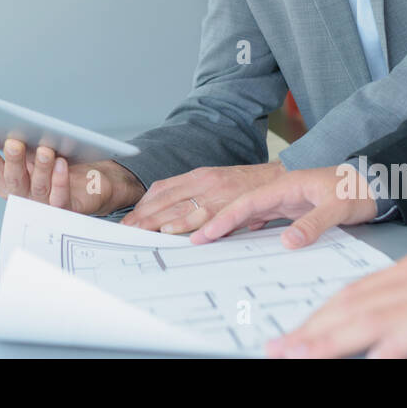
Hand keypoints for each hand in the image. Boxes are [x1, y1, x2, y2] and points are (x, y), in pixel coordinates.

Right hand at [0, 126, 144, 214]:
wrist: (91, 186)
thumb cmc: (57, 168)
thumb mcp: (33, 153)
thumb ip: (16, 144)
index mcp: (10, 180)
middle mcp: (23, 194)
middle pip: (14, 179)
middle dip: (13, 160)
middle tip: (13, 142)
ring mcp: (43, 205)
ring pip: (39, 188)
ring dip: (41, 168)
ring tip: (44, 150)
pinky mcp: (66, 210)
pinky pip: (61, 199)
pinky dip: (60, 182)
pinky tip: (62, 165)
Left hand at [121, 162, 287, 232]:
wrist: (279, 179)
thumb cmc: (249, 186)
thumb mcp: (219, 184)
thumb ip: (199, 196)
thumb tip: (176, 214)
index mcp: (199, 175)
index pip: (162, 188)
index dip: (144, 203)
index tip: (132, 217)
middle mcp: (202, 181)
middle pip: (164, 198)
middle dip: (143, 215)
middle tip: (127, 229)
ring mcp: (213, 192)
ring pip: (177, 207)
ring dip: (155, 221)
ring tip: (139, 232)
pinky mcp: (226, 205)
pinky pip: (200, 216)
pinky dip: (183, 224)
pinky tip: (169, 231)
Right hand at [191, 165, 378, 247]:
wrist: (375, 184)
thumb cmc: (357, 190)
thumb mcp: (338, 207)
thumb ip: (313, 223)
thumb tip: (288, 243)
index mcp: (286, 184)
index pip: (248, 202)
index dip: (226, 218)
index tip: (206, 233)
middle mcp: (281, 191)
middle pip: (242, 207)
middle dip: (217, 222)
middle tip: (195, 240)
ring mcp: (286, 201)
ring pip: (249, 213)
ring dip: (228, 225)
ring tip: (207, 239)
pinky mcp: (292, 210)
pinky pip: (262, 219)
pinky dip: (245, 228)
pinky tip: (235, 238)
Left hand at [265, 246, 406, 357]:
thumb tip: (375, 328)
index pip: (352, 293)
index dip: (317, 316)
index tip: (292, 335)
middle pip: (352, 306)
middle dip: (311, 331)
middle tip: (279, 350)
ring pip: (372, 318)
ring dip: (332, 341)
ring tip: (303, 358)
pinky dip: (390, 347)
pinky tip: (369, 362)